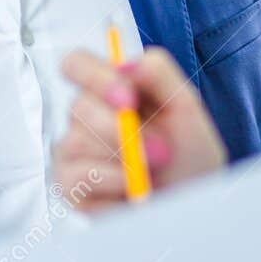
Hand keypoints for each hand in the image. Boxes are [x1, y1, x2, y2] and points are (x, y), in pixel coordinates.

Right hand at [53, 45, 227, 211]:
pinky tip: (132, 186)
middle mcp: (85, 115)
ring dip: (123, 157)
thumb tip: (125, 64)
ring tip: (154, 168)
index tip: (128, 99)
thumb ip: (158, 72)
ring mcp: (73, 149)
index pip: (76, 64)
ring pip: (76, 141)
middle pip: (79, 106)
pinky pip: (76, 175)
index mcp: (108, 87)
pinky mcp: (70, 183)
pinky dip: (112, 180)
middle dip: (120, 129)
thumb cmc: (186, 149)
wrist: (190, 197)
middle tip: (159, 148)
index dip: (94, 76)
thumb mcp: (185, 105)